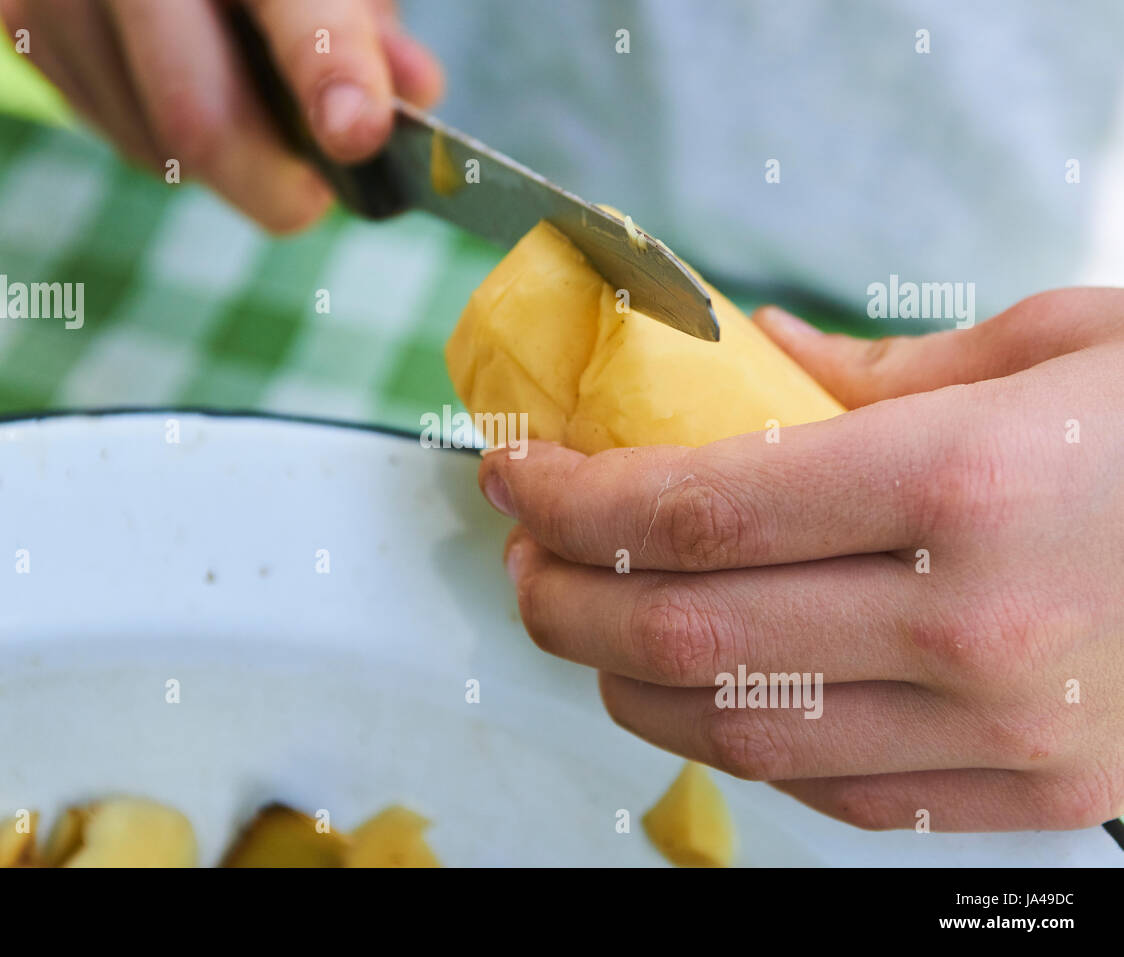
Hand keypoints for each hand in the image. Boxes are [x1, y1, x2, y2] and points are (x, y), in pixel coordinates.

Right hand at [0, 0, 442, 231]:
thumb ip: (365, 26)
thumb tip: (414, 94)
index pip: (289, 7)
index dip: (329, 70)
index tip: (359, 134)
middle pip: (199, 119)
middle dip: (272, 184)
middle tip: (313, 198)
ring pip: (160, 148)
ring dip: (224, 160)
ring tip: (242, 95)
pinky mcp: (22, 30)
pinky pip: (121, 136)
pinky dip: (170, 139)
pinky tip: (183, 78)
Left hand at [479, 288, 1123, 830]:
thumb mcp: (1052, 345)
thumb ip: (875, 369)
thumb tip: (747, 351)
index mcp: (963, 485)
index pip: (694, 511)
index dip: (572, 497)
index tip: (513, 471)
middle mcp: (973, 627)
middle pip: (687, 636)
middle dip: (563, 600)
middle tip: (522, 557)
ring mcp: (1007, 735)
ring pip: (741, 736)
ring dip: (628, 680)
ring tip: (586, 621)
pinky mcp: (1042, 799)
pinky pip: (837, 797)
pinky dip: (742, 744)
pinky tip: (709, 688)